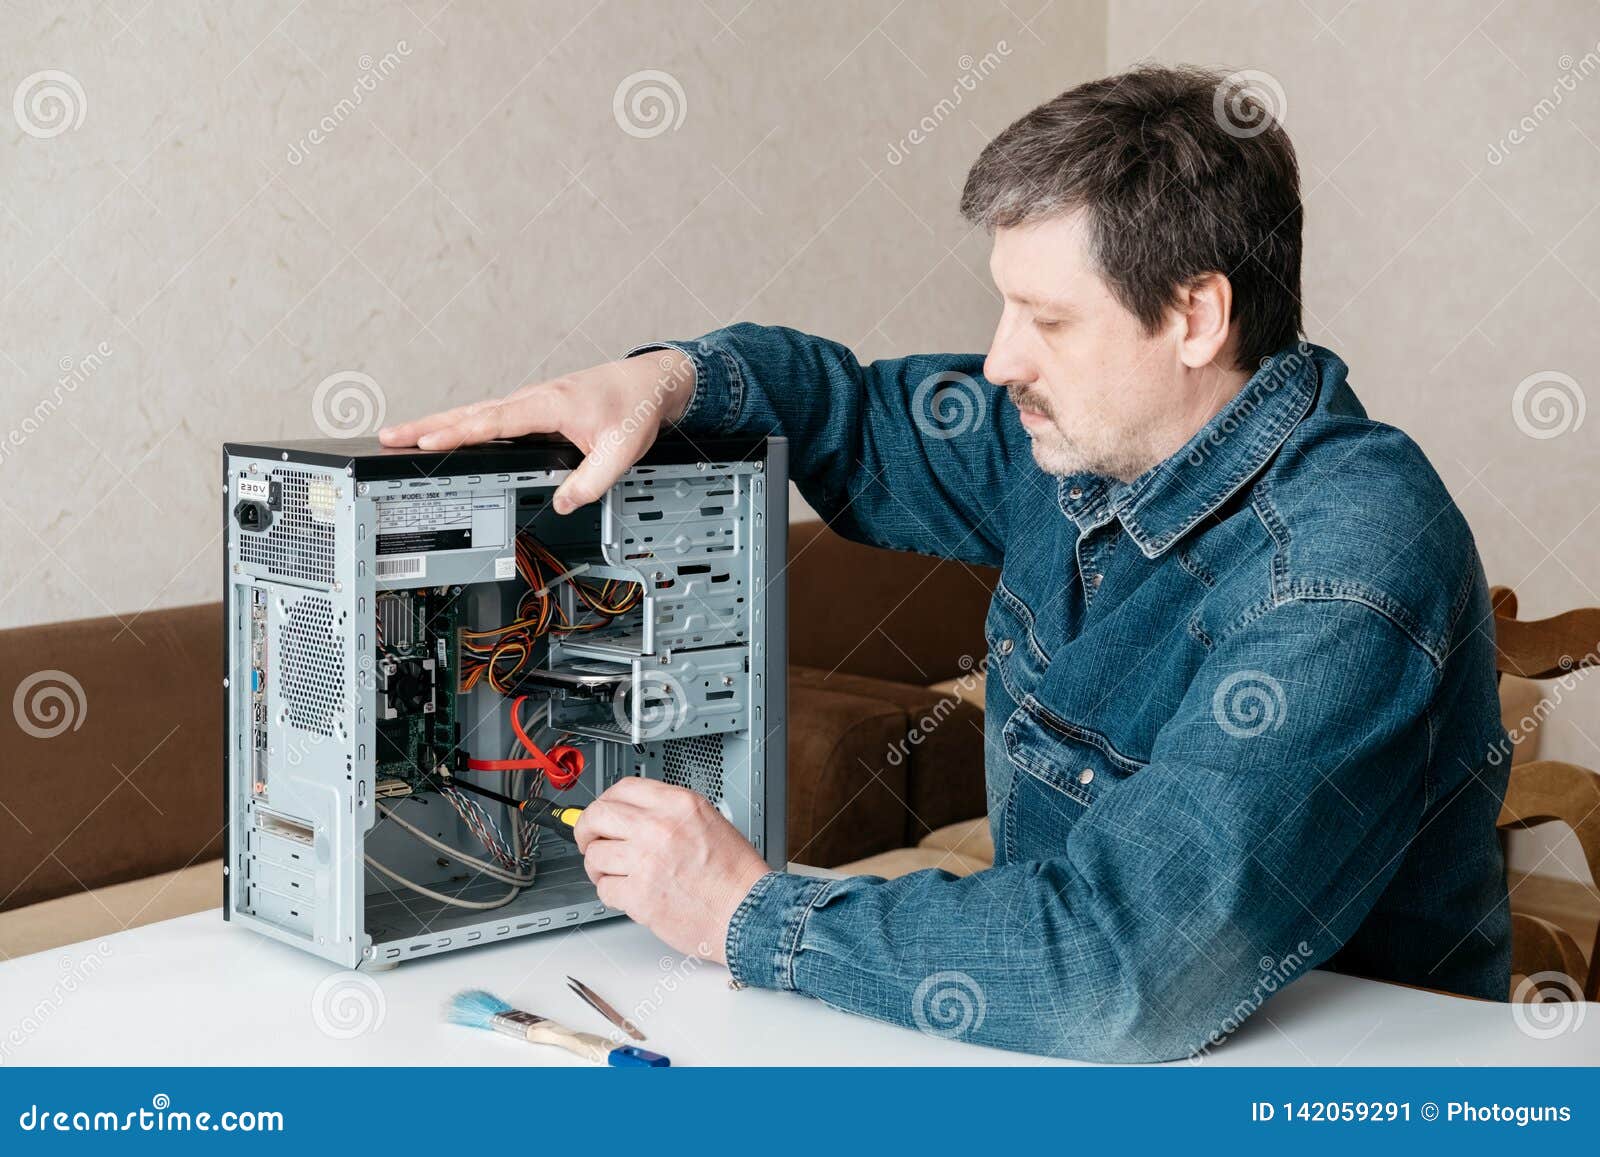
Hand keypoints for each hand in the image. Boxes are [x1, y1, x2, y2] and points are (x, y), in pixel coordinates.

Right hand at [377, 350, 695, 513]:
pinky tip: (446, 434)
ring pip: (476, 412)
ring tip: (402, 436)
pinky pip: (490, 416)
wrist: (649, 383)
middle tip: (388, 435)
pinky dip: (462, 422)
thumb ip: (591, 481)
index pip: (493, 421)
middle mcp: (534, 398)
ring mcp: (531, 402)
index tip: (426, 440)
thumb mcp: (621, 452)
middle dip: (427, 423)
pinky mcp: (534, 409)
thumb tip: (562, 503)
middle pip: (471, 412)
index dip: (458, 432)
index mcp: (549, 405)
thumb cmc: (635, 409)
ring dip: (439, 422)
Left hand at [574, 777, 769, 963]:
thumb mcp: (708, 821)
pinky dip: (610, 894)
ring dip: (598, 867)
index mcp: (678, 805)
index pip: (622, 789)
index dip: (605, 802)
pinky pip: (604, 890)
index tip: (601, 814)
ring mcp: (647, 862)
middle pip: (598, 816)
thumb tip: (632, 815)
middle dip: (586, 830)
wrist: (748, 913)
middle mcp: (659, 828)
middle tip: (589, 841)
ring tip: (612, 874)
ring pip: (595, 855)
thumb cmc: (735, 875)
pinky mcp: (639, 896)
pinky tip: (625, 894)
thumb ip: (669, 814)